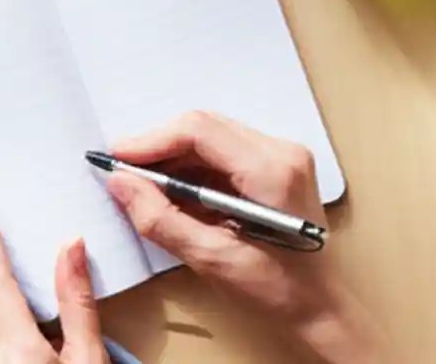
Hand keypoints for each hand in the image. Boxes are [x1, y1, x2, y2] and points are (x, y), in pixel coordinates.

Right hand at [106, 112, 383, 362]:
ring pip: (210, 137)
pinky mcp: (275, 166)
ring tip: (146, 187)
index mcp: (272, 171)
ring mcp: (281, 156)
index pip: (199, 131)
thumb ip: (162, 219)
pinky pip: (222, 151)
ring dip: (173, 159)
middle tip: (125, 173)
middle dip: (159, 148)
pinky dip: (192, 168)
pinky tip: (176, 192)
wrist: (319, 308)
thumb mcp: (212, 259)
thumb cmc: (278, 290)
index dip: (151, 141)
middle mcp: (281, 152)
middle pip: (203, 127)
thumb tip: (122, 184)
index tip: (116, 159)